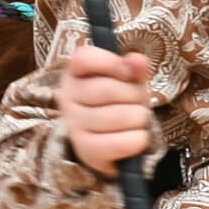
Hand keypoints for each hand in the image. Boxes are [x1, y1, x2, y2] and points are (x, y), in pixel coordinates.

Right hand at [56, 46, 153, 178]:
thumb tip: (137, 60)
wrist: (111, 138)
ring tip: (135, 119)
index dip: (112, 62)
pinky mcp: (85, 150)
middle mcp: (67, 97)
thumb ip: (135, 68)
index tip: (128, 72)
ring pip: (121, 116)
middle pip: (109, 89)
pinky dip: (138, 139)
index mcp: (75, 72)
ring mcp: (73, 125)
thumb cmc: (121, 100)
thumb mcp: (130, 79)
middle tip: (136, 101)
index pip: (84, 58)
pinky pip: (121, 143)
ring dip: (140, 118)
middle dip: (136, 95)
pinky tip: (134, 137)